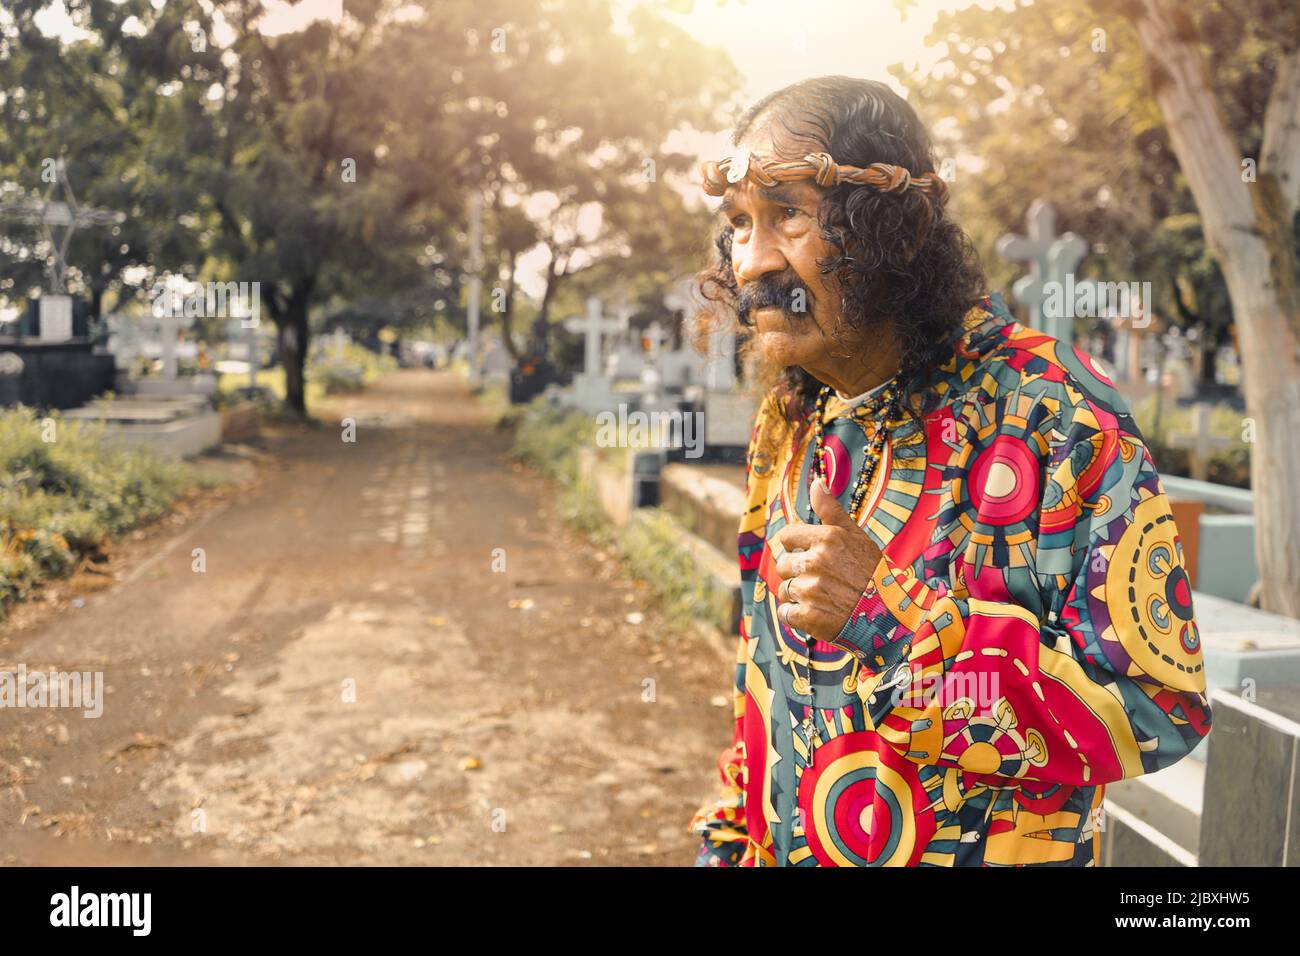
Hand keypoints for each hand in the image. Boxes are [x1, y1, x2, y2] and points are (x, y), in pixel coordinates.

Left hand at [771, 476, 883, 643]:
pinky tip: (816, 613)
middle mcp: (816, 562)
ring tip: (822, 598)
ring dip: (797, 595)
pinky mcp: (808, 616)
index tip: (810, 555)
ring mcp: (811, 590)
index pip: (786, 536)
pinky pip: (786, 613)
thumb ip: (831, 510)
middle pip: (783, 564)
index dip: (796, 546)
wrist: (890, 614)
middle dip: (797, 572)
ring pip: (784, 590)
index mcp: (826, 539)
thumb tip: (816, 482)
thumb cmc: (873, 573)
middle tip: (821, 580)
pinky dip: (796, 616)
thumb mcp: (855, 535)